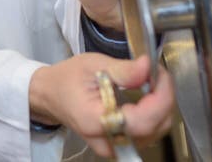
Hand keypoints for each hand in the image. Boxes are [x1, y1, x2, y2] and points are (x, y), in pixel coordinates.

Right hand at [29, 53, 174, 157]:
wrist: (49, 95)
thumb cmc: (66, 79)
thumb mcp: (92, 64)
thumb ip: (123, 69)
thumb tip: (148, 67)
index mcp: (97, 121)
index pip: (144, 120)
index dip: (161, 97)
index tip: (161, 74)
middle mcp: (108, 141)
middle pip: (155, 127)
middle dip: (162, 97)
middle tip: (155, 74)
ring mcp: (115, 147)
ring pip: (156, 131)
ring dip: (159, 105)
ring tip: (148, 83)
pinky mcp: (120, 146)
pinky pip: (148, 133)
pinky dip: (152, 114)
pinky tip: (144, 99)